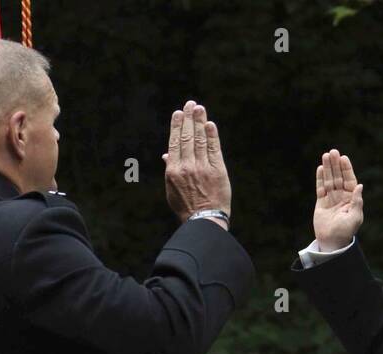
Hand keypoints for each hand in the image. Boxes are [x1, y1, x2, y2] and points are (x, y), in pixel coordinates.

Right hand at [162, 100, 231, 223]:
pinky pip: (214, 149)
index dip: (177, 126)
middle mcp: (187, 167)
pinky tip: (209, 124)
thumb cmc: (186, 207)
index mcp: (173, 171)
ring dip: (200, 122)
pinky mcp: (217, 171)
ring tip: (199, 108)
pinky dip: (211, 136)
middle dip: (189, 119)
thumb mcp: (172, 191)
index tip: (178, 113)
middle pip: (187, 137)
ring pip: (200, 140)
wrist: (203, 220)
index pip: (175, 143)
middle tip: (190, 104)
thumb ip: (170, 170)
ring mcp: (202, 168)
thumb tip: (166, 155)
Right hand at [313, 149, 362, 249]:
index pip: (349, 180)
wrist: (332, 242)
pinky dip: (320, 178)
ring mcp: (331, 199)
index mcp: (351, 198)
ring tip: (325, 156)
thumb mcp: (355, 216)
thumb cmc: (346, 231)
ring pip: (329, 180)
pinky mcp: (321, 203)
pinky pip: (320, 188)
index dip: (346, 169)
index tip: (343, 158)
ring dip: (327, 168)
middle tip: (333, 152)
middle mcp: (341, 196)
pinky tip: (320, 168)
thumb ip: (357, 201)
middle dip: (336, 165)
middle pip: (338, 177)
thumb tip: (359, 186)